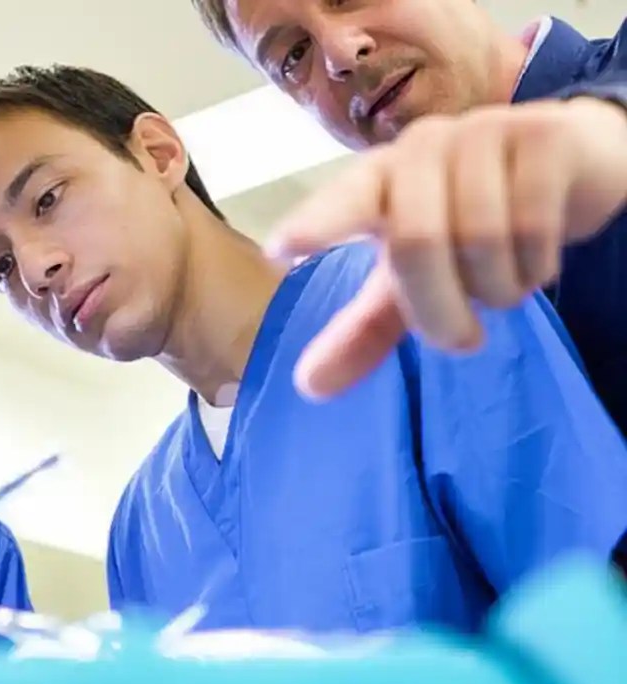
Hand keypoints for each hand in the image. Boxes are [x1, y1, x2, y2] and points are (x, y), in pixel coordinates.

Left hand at [268, 97, 626, 398]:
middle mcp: (421, 149)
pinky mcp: (542, 137)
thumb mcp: (413, 280)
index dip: (315, 225)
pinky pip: (533, 225)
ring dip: (497, 288)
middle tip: (460, 340)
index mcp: (376, 180)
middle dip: (439, 309)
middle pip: (417, 242)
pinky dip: (536, 266)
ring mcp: (481, 133)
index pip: (341, 201)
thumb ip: (363, 329)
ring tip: (503, 284)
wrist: (569, 162)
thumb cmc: (472, 221)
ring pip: (482, 237)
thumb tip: (309, 386)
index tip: (279, 250)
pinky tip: (537, 262)